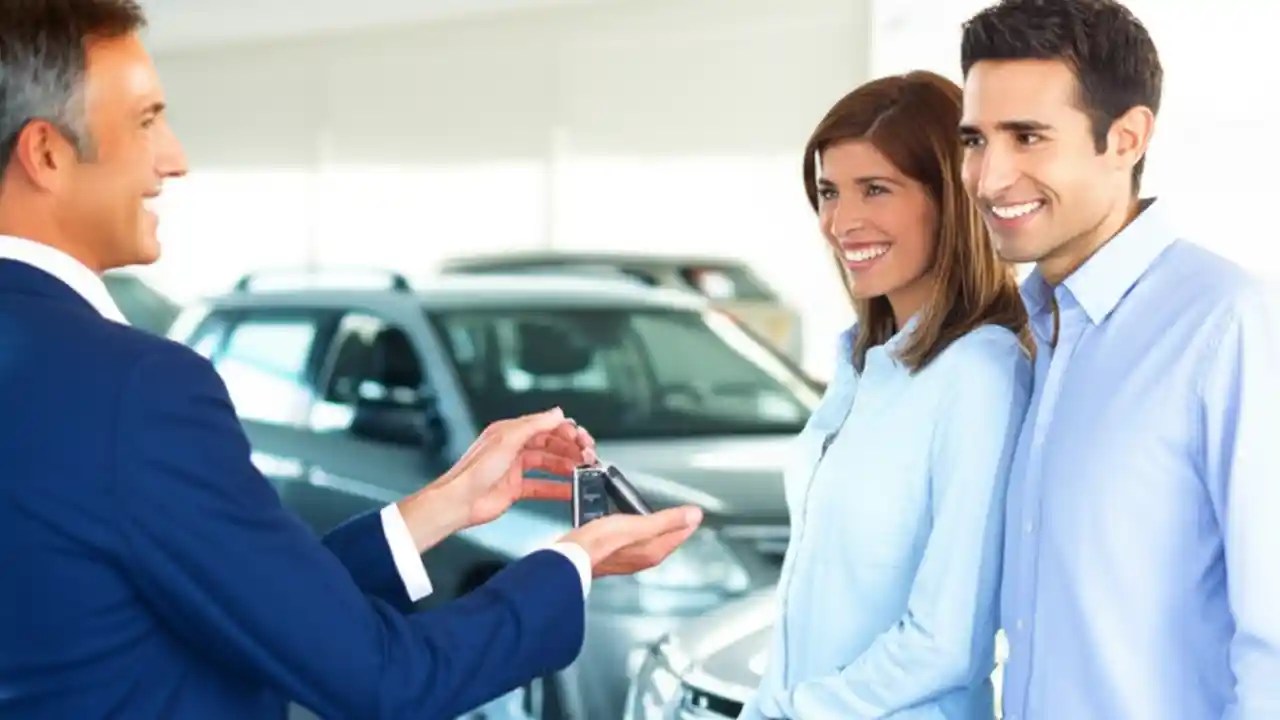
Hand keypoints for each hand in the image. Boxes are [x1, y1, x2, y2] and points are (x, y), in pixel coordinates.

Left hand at [439, 407, 596, 527]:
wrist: (459, 501)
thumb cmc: (474, 471)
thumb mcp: (508, 439)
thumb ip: (535, 425)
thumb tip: (557, 413)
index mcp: (510, 431)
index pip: (545, 426)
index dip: (566, 431)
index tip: (581, 439)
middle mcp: (513, 448)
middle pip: (550, 444)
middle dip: (571, 449)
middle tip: (587, 456)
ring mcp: (515, 469)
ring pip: (549, 464)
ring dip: (567, 467)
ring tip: (582, 472)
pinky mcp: (515, 489)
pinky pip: (542, 486)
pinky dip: (557, 488)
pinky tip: (570, 490)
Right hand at [559, 506, 702, 577]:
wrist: (573, 556)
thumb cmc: (604, 539)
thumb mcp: (639, 524)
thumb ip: (667, 520)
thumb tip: (695, 515)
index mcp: (655, 550)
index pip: (680, 535)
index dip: (688, 521)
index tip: (695, 510)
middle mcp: (646, 558)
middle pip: (668, 540)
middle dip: (676, 527)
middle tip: (683, 514)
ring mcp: (631, 559)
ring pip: (653, 542)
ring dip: (660, 530)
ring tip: (664, 517)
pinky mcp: (617, 556)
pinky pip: (638, 543)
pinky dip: (643, 533)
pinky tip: (636, 527)